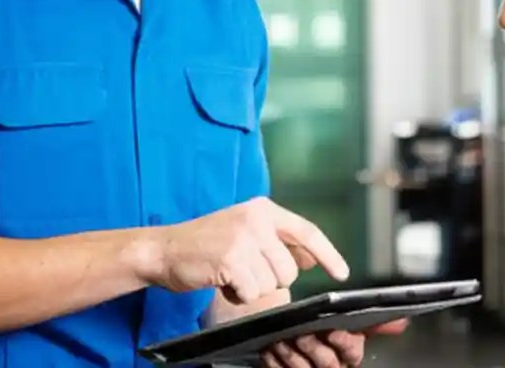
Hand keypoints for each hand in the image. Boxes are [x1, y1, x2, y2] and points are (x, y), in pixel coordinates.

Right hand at [148, 198, 349, 303]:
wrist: (163, 249)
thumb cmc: (204, 245)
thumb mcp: (245, 233)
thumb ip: (277, 242)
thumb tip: (311, 258)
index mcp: (263, 209)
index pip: (307, 232)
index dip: (328, 254)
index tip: (342, 272)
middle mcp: (256, 219)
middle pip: (289, 269)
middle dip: (269, 279)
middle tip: (242, 269)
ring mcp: (243, 238)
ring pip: (272, 284)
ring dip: (251, 287)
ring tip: (229, 272)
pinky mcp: (231, 260)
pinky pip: (251, 293)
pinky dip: (237, 295)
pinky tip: (221, 280)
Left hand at [260, 320, 408, 367]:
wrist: (301, 342)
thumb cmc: (328, 335)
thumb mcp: (350, 326)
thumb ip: (374, 323)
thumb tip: (404, 322)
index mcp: (349, 355)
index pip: (352, 352)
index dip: (344, 342)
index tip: (333, 331)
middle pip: (328, 363)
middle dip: (315, 348)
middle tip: (302, 334)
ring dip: (292, 355)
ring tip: (281, 340)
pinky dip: (275, 361)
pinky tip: (269, 350)